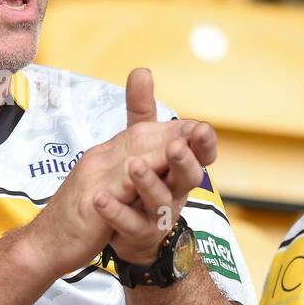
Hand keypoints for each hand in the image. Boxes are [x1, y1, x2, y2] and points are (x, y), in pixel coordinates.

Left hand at [95, 69, 216, 264]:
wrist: (125, 231)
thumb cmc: (140, 182)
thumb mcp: (140, 144)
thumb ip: (142, 111)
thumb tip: (142, 70)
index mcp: (177, 166)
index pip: (199, 153)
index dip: (203, 143)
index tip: (203, 130)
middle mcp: (174, 190)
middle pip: (187, 176)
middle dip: (183, 160)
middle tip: (175, 146)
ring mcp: (157, 214)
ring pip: (159, 199)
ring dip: (148, 181)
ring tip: (134, 165)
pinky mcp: (137, 233)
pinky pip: (128, 222)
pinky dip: (115, 211)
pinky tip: (100, 198)